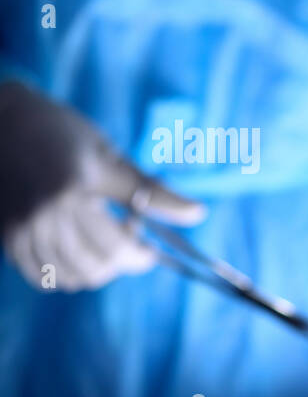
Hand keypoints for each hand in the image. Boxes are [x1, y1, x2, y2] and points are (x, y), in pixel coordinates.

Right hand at [0, 81, 205, 291]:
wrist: (0, 119)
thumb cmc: (61, 131)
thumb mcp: (110, 156)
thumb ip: (152, 191)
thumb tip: (198, 214)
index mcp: (73, 191)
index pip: (116, 248)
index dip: (140, 256)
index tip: (150, 249)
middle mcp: (43, 214)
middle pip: (94, 268)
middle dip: (120, 264)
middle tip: (126, 237)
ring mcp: (21, 228)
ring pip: (68, 277)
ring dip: (95, 269)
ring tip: (100, 239)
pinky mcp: (7, 234)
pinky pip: (41, 276)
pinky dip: (66, 273)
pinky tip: (76, 249)